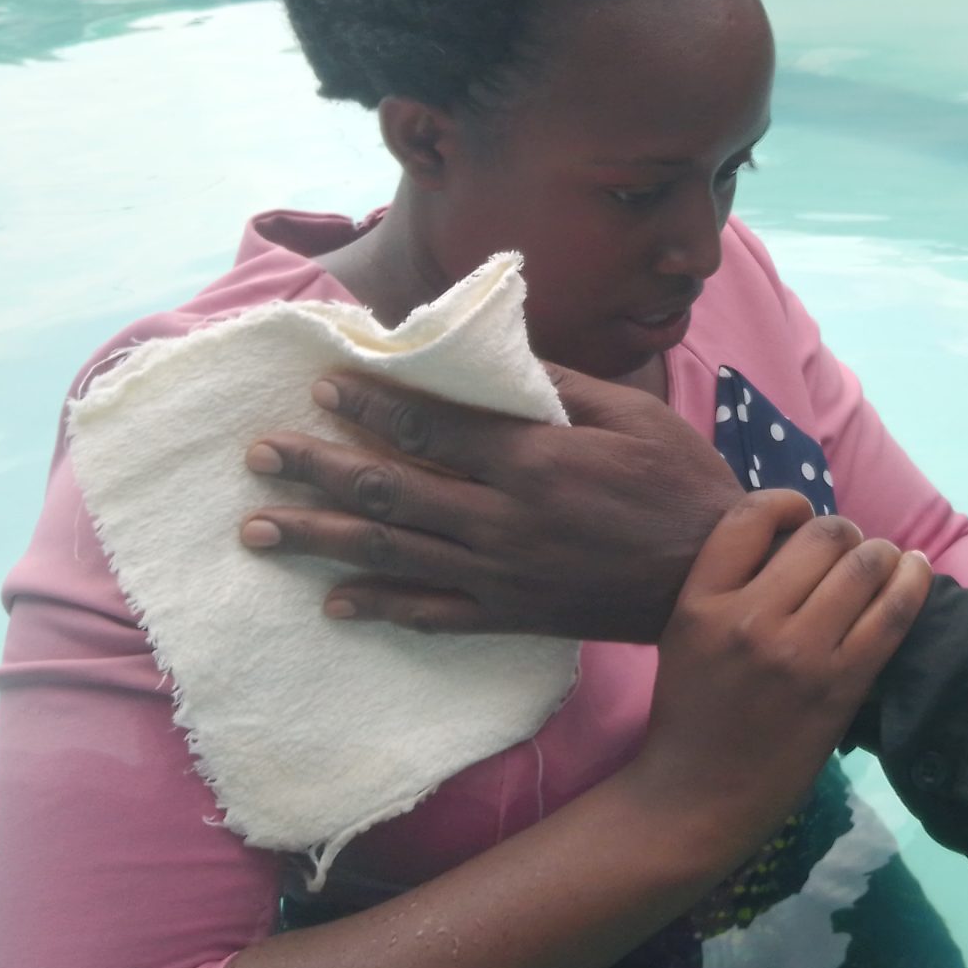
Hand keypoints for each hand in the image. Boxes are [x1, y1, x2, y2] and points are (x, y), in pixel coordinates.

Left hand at [239, 365, 745, 639]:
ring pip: (392, 554)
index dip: (371, 404)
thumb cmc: (679, 482)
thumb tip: (495, 352)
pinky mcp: (510, 615)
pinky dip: (378, 608)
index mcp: (535, 459)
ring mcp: (501, 574)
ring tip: (258, 528)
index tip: (322, 386)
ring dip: (320, 537)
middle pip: (391, 490)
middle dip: (317, 468)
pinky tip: (332, 602)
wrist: (708, 579)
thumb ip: (559, 384)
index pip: (431, 426)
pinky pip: (429, 614)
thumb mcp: (632, 413)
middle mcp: (504, 518)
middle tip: (258, 454)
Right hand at [624, 493, 931, 866]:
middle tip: (848, 551)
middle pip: (822, 534)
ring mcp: (800, 653)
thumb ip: (730, 581)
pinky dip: (913, 582)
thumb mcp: (687, 631)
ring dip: (883, 554)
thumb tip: (795, 532)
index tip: (801, 518)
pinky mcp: (841, 686)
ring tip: (885, 562)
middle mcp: (751, 619)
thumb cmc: (691, 712)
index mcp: (702, 601)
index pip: (753, 515)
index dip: (788, 503)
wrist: (694, 800)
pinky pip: (894, 614)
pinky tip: (916, 571)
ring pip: (865, 565)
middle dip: (844, 533)